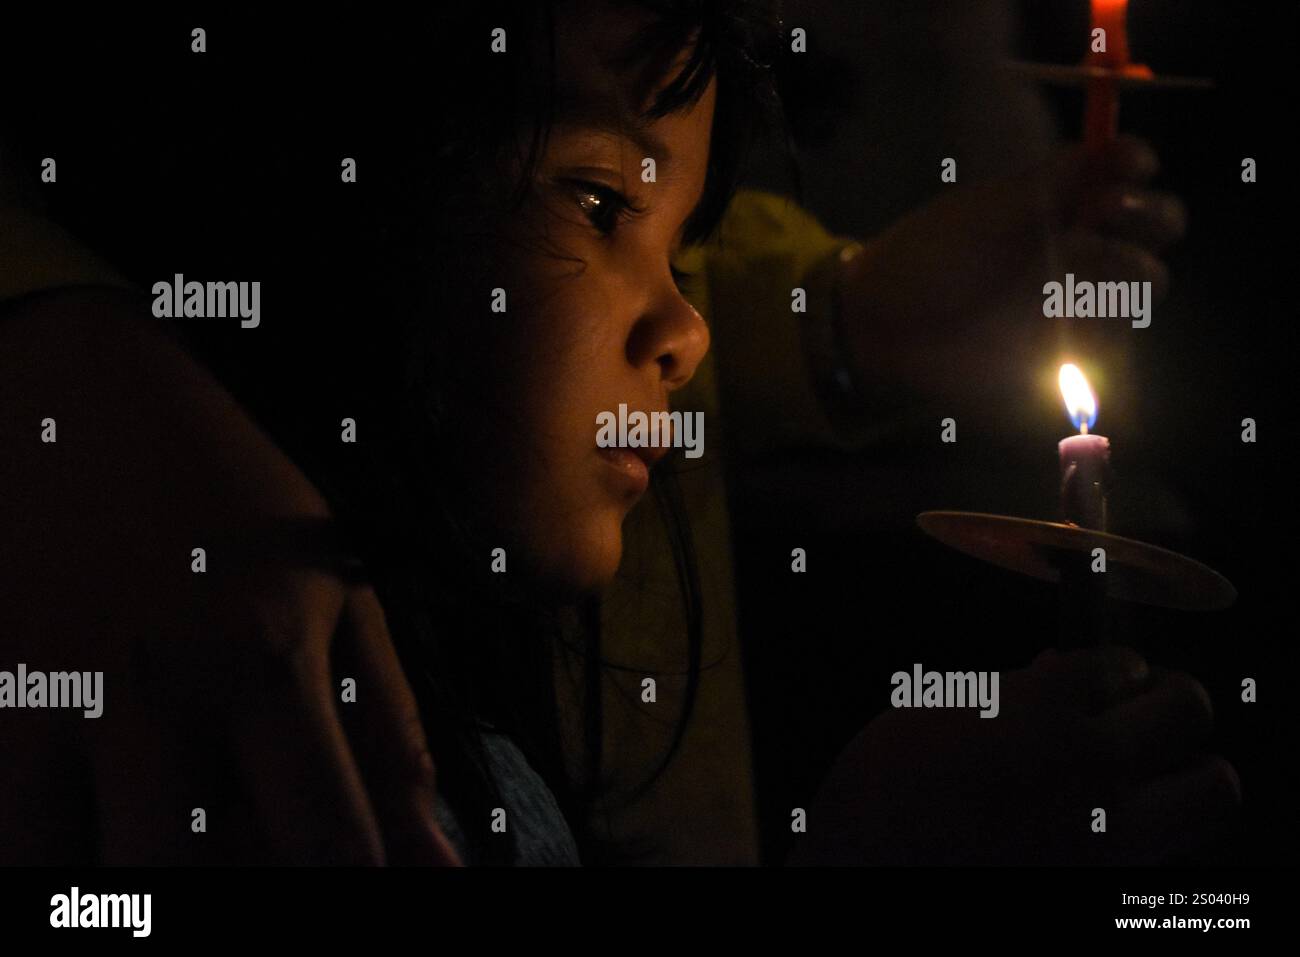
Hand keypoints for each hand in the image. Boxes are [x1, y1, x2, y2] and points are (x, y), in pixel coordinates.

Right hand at [0, 286, 460, 864]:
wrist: (68, 392)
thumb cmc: (226, 493)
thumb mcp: (334, 588)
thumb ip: (390, 728)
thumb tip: (444, 858)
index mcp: (266, 662)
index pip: (327, 842)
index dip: (357, 895)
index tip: (363, 898)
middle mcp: (158, 694)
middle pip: (201, 876)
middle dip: (246, 892)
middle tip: (262, 854)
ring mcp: (50, 700)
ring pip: (90, 879)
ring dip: (146, 876)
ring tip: (183, 827)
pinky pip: (12, 837)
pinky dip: (56, 851)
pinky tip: (104, 820)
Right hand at [787, 645, 1239, 865]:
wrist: (870, 870)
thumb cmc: (888, 783)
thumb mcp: (942, 708)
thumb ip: (1016, 689)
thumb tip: (1061, 671)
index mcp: (1043, 710)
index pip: (1121, 662)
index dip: (1109, 666)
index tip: (1098, 676)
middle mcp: (1092, 767)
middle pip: (1188, 709)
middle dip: (1167, 697)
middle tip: (1143, 703)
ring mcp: (1110, 834)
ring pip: (1212, 788)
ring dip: (1186, 765)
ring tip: (1146, 765)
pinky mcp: (1109, 884)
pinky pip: (1169, 846)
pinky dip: (1154, 825)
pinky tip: (1106, 817)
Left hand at [837, 136, 1185, 405]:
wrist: (883, 327)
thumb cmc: (926, 259)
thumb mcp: (984, 210)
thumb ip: (1049, 181)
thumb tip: (1113, 144)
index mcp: (1062, 207)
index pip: (1127, 176)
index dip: (1137, 164)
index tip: (1133, 162)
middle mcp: (1080, 252)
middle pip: (1156, 230)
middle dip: (1149, 215)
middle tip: (1106, 212)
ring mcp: (1076, 305)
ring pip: (1142, 287)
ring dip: (1123, 271)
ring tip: (1070, 272)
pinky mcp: (1063, 356)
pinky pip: (1111, 348)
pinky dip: (1104, 334)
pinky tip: (1069, 325)